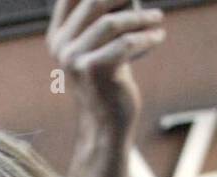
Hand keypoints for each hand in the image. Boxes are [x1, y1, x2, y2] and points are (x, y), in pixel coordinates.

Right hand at [48, 1, 165, 131]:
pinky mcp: (94, 71)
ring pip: (112, 22)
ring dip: (141, 18)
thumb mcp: (98, 48)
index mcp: (57, 37)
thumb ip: (100, 20)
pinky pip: (126, 43)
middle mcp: (61, 46)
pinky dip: (147, 37)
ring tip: (157, 19)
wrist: (105, 125)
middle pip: (94, 2)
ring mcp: (74, 59)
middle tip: (147, 6)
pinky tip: (159, 36)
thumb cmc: (108, 81)